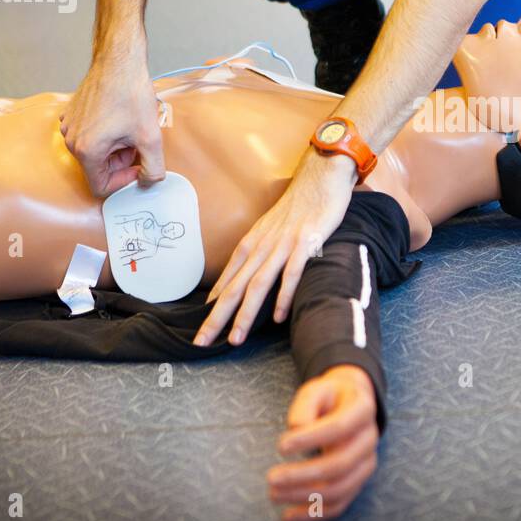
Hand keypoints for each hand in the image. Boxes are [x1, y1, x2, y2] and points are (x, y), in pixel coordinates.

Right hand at [60, 46, 165, 196]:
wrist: (119, 61)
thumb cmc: (131, 94)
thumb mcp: (150, 138)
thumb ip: (153, 168)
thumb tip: (150, 181)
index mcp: (86, 151)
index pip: (101, 187)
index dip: (124, 181)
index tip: (138, 167)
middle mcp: (71, 140)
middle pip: (98, 168)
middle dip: (121, 161)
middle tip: (137, 142)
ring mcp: (68, 126)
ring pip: (95, 152)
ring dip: (115, 148)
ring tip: (130, 128)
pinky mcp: (71, 114)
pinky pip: (89, 136)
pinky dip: (106, 135)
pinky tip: (120, 119)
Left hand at [195, 150, 355, 345]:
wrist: (320, 177)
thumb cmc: (297, 207)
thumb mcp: (270, 230)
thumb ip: (258, 255)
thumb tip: (244, 281)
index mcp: (251, 244)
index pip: (226, 282)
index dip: (212, 308)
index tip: (199, 331)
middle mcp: (262, 246)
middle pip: (235, 288)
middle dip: (217, 318)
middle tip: (202, 343)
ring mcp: (284, 245)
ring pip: (259, 284)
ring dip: (246, 314)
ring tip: (236, 339)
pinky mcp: (307, 242)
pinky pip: (293, 273)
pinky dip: (284, 295)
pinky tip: (280, 317)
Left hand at [267, 365, 379, 520]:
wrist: (351, 405)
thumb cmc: (329, 397)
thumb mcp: (316, 389)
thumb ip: (305, 404)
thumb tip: (296, 428)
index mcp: (362, 409)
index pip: (339, 427)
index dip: (311, 439)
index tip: (280, 446)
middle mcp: (369, 439)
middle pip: (340, 464)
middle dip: (303, 474)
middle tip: (271, 478)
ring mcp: (366, 464)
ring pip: (339, 489)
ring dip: (305, 496)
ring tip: (274, 494)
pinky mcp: (357, 482)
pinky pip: (339, 505)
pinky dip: (314, 514)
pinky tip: (288, 515)